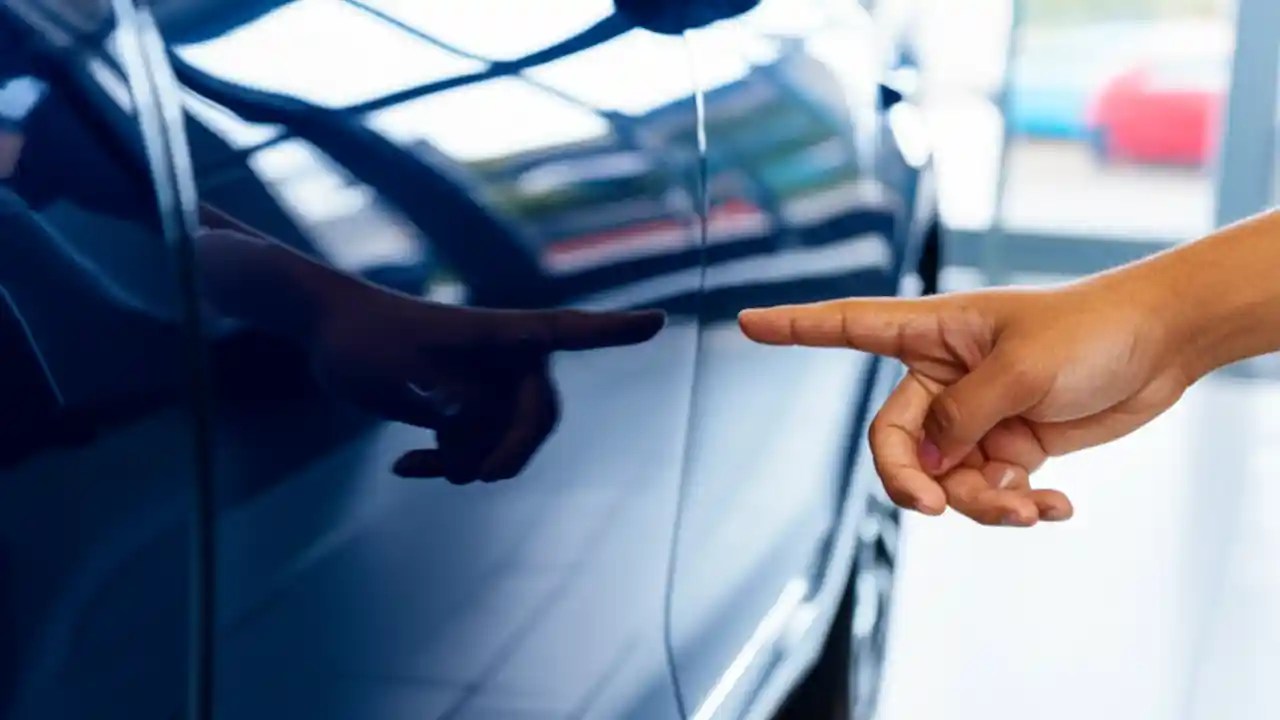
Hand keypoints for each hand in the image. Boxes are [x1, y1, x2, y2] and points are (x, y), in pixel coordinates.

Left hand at [310, 293, 663, 483]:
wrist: (324, 332)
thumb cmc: (363, 339)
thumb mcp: (401, 374)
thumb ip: (450, 400)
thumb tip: (483, 424)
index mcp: (498, 333)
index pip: (567, 331)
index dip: (613, 331)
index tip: (657, 322)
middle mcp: (502, 358)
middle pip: (538, 414)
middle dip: (512, 449)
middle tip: (480, 478)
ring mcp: (484, 383)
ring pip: (503, 441)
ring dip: (467, 461)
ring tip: (414, 464)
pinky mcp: (463, 405)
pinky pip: (474, 447)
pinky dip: (445, 462)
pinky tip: (405, 467)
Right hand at [739, 277, 1192, 525]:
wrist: (1162, 346)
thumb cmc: (1091, 331)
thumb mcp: (1022, 370)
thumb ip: (963, 416)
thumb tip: (926, 462)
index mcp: (934, 333)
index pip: (849, 327)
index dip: (796, 327)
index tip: (747, 324)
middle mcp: (944, 376)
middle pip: (894, 440)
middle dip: (914, 480)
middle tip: (937, 506)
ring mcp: (976, 414)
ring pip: (945, 477)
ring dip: (981, 502)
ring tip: (1030, 506)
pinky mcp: (1011, 443)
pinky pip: (989, 489)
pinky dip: (1017, 505)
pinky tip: (1054, 507)